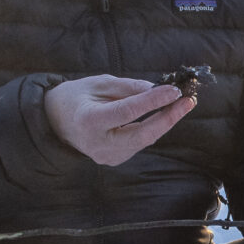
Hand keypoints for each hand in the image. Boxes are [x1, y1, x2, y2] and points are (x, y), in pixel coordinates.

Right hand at [45, 75, 194, 166]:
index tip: (173, 90)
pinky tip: (163, 114)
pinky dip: (152, 128)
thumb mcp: (99, 83)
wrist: (54, 121)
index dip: (153, 101)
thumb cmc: (77, 97)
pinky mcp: (113, 160)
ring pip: (143, 140)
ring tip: (181, 104)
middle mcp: (98, 144)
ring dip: (164, 122)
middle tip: (189, 101)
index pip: (127, 112)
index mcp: (89, 121)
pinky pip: (138, 143)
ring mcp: (106, 156)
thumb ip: (128, 88)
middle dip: (168, 118)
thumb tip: (157, 90)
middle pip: (142, 135)